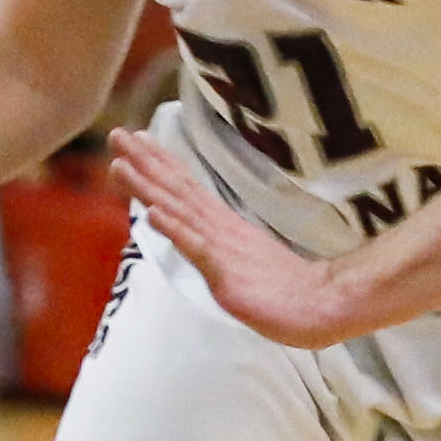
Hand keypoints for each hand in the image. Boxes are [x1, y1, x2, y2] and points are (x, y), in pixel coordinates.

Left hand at [105, 129, 369, 349]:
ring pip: (179, 212)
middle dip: (144, 162)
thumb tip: (203, 237)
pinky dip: (174, 230)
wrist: (323, 307)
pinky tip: (153, 214)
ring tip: (121, 163)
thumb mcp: (243, 261)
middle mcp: (219, 230)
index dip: (159, 163)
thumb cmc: (285, 289)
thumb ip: (220, 247)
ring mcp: (223, 250)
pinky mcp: (227, 276)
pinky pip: (197, 250)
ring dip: (148, 187)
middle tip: (117, 134)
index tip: (135, 138)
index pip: (186, 188)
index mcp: (222, 226)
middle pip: (176, 190)